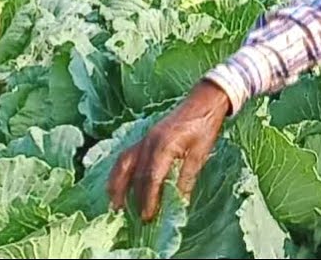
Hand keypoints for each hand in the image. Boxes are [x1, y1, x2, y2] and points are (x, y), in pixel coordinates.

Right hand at [107, 79, 229, 221]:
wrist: (203, 101)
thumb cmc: (205, 126)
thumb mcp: (201, 153)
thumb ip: (187, 177)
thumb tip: (180, 202)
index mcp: (164, 145)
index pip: (152, 177)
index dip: (149, 199)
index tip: (148, 216)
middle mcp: (149, 142)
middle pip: (137, 175)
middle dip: (137, 198)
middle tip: (141, 219)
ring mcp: (144, 139)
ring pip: (124, 164)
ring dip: (117, 186)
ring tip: (116, 206)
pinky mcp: (145, 138)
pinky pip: (126, 156)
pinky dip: (119, 172)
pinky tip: (118, 185)